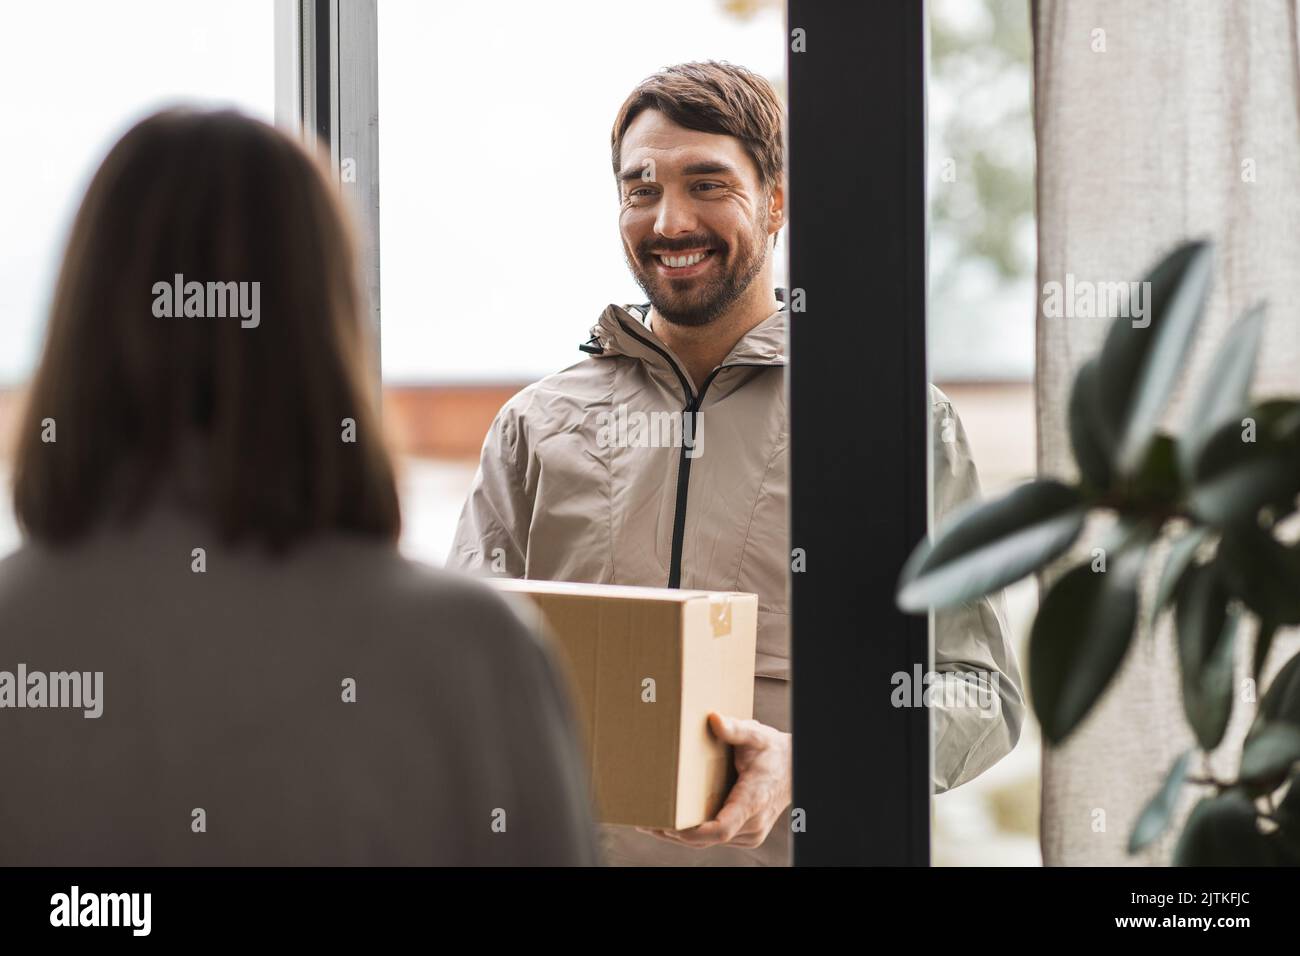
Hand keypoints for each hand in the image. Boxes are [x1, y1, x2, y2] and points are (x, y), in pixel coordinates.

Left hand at [636, 712, 791, 848]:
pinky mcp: (746, 834)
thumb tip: (714, 718)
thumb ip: (736, 729)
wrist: (795, 768)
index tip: (666, 825)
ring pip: (710, 842)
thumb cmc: (773, 751)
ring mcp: (750, 832)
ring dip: (680, 836)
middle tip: (644, 822)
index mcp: (753, 800)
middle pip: (708, 839)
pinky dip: (694, 833)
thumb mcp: (756, 735)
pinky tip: (672, 822)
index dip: (692, 832)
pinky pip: (716, 838)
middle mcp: (752, 823)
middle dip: (674, 834)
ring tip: (650, 823)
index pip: (720, 828)